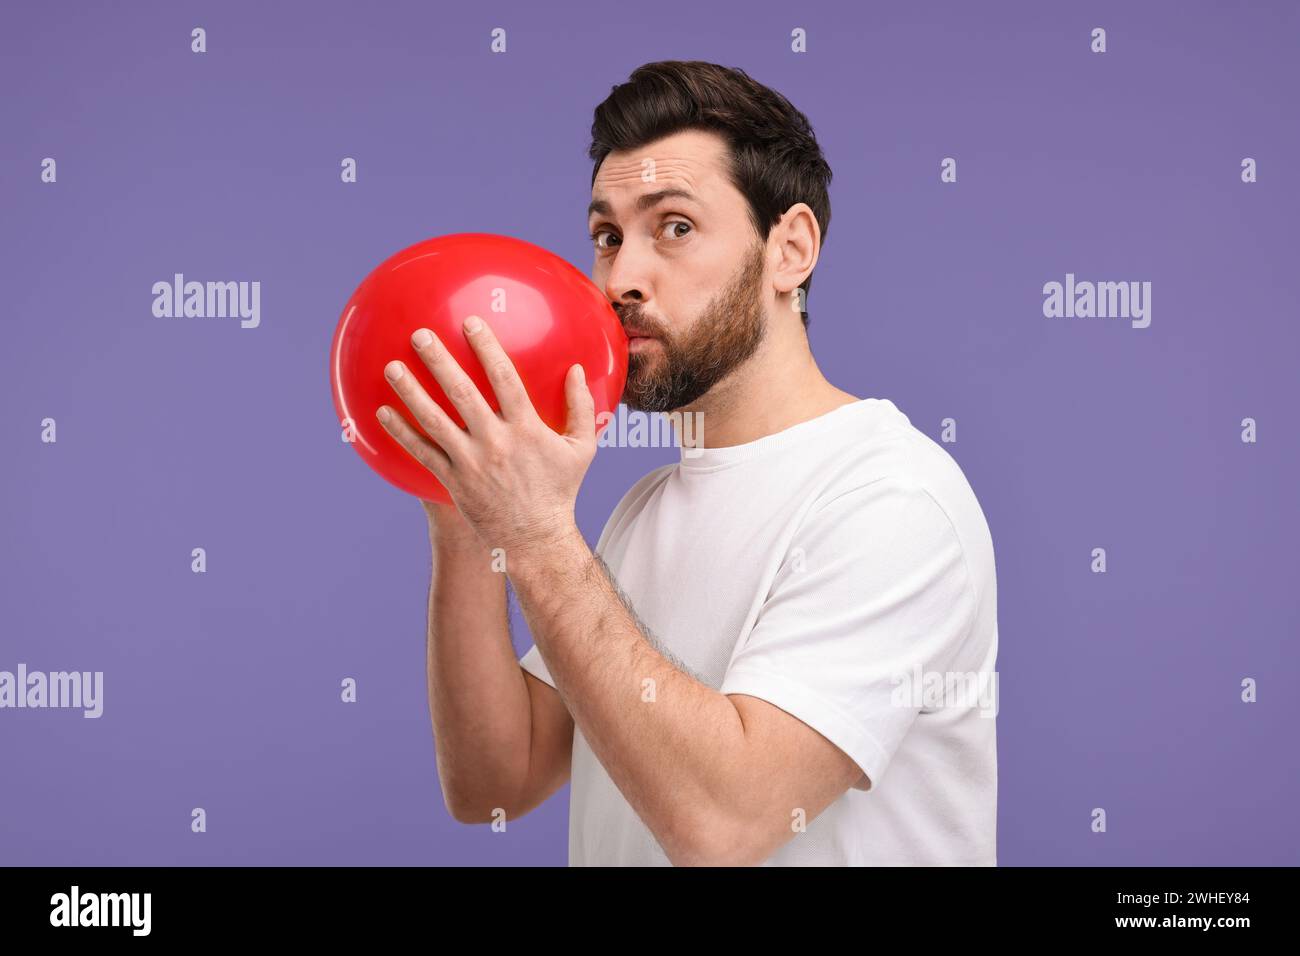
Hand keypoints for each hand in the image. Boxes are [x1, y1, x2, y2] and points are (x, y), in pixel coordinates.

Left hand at [375, 315, 596, 554]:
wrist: (535, 539)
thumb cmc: (559, 490)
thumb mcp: (581, 449)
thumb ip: (581, 407)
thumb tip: (577, 369)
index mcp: (527, 429)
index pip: (504, 379)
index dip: (486, 348)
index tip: (470, 322)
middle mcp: (496, 442)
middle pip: (461, 393)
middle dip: (439, 361)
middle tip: (419, 334)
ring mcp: (471, 463)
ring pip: (434, 421)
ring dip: (411, 392)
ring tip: (391, 367)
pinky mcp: (454, 482)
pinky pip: (422, 453)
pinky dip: (401, 432)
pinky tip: (382, 412)